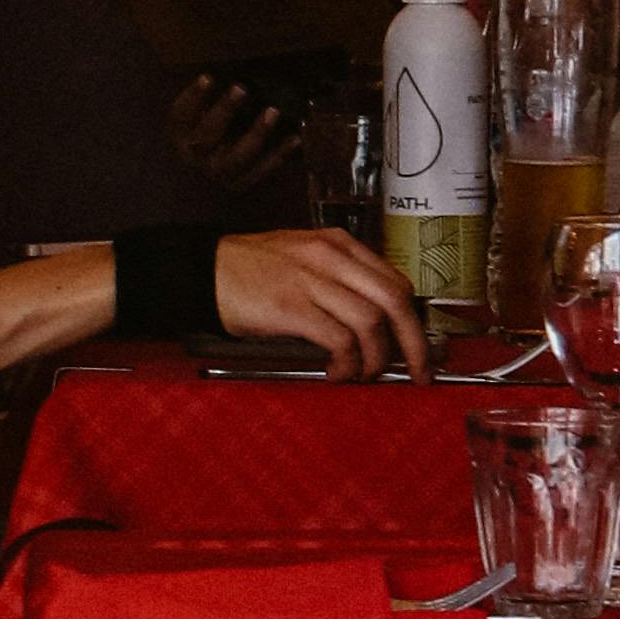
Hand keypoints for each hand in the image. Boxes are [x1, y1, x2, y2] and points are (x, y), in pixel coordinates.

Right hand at [168, 71, 295, 190]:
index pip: (180, 115)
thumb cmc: (207, 132)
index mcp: (180, 135)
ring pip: (236, 157)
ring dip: (256, 133)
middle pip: (206, 135)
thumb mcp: (199, 115)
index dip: (193, 96)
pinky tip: (295, 138)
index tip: (208, 76)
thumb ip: (207, 97)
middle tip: (241, 88)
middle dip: (224, 111)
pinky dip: (279, 155)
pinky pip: (261, 171)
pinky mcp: (239, 184)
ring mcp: (218, 174)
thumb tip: (229, 61)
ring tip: (273, 111)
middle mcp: (194, 156)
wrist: (207, 179)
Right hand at [214, 225, 428, 379]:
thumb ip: (339, 278)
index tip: (417, 345)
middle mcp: (330, 257)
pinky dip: (348, 362)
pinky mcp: (291, 306)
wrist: (201, 270)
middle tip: (418, 371)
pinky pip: (340, 339)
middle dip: (414, 342)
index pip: (395, 281)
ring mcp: (310, 280)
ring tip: (363, 374)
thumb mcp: (302, 258)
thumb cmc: (248, 270)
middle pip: (395, 300)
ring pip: (371, 321)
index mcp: (336, 244)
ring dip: (376, 358)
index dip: (414, 319)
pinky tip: (337, 371)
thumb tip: (374, 319)